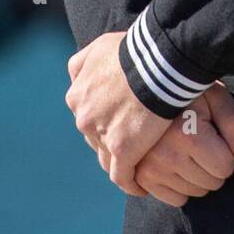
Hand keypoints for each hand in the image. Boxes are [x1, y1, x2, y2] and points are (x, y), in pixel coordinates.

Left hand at [66, 32, 171, 195]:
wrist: (157, 62)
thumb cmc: (134, 50)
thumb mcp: (99, 46)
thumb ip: (83, 63)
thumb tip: (77, 76)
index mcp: (76, 95)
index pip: (87, 115)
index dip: (103, 120)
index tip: (119, 121)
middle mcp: (83, 117)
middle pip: (95, 137)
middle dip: (110, 140)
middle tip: (132, 142)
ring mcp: (101, 135)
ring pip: (107, 158)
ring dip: (120, 163)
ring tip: (138, 166)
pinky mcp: (122, 151)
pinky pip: (122, 176)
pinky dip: (131, 183)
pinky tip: (141, 186)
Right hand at [128, 81, 233, 206]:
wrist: (149, 87)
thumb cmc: (188, 90)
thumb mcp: (215, 95)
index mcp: (186, 134)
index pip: (225, 167)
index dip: (226, 151)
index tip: (216, 134)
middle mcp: (166, 155)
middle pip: (212, 183)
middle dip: (212, 165)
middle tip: (201, 139)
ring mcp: (150, 168)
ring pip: (195, 193)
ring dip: (197, 175)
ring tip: (187, 147)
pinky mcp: (142, 177)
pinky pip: (176, 200)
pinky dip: (180, 186)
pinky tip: (177, 161)